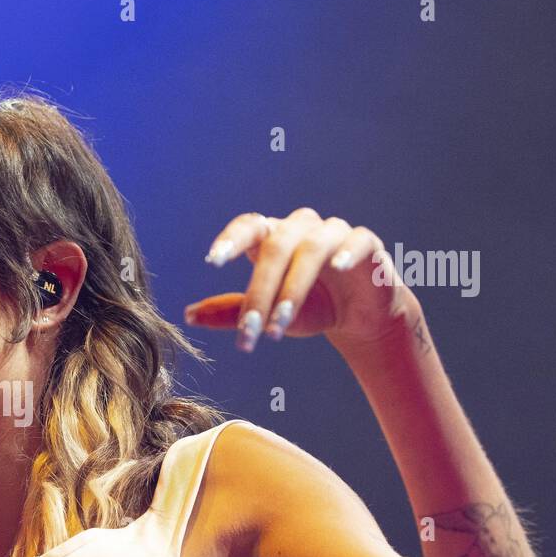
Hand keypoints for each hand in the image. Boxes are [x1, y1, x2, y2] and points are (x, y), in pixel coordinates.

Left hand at [184, 207, 418, 352]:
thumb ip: (233, 312)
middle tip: (248, 329)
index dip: (231, 239)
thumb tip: (188, 315)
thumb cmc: (311, 309)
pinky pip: (357, 240)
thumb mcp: (270, 314)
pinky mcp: (367, 243)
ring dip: (292, 289)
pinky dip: (346, 252)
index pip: (249, 227)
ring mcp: (335, 233)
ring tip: (279, 326)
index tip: (212, 261)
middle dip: (260, 291)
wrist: (361, 318)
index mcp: (273, 238)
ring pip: (311, 249)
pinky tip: (336, 269)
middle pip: (276, 247)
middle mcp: (301, 228)